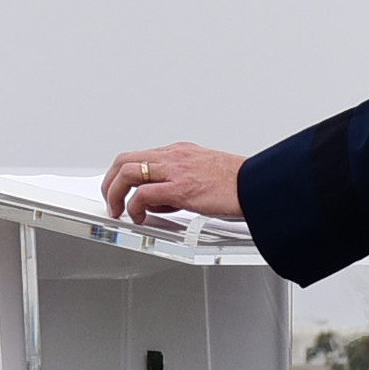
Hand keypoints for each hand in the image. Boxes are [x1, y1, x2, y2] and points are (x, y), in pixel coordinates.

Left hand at [99, 143, 246, 221]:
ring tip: (118, 211)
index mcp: (179, 152)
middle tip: (111, 201)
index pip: (138, 156)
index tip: (118, 190)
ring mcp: (176, 170)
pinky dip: (134, 207)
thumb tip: (159, 202)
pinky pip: (144, 194)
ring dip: (115, 193)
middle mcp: (174, 156)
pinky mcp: (181, 188)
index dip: (121, 174)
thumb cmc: (237, 183)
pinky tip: (139, 218)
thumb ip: (178, 184)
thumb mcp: (202, 175)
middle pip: (125, 160)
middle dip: (110, 182)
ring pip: (128, 172)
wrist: (258, 185)